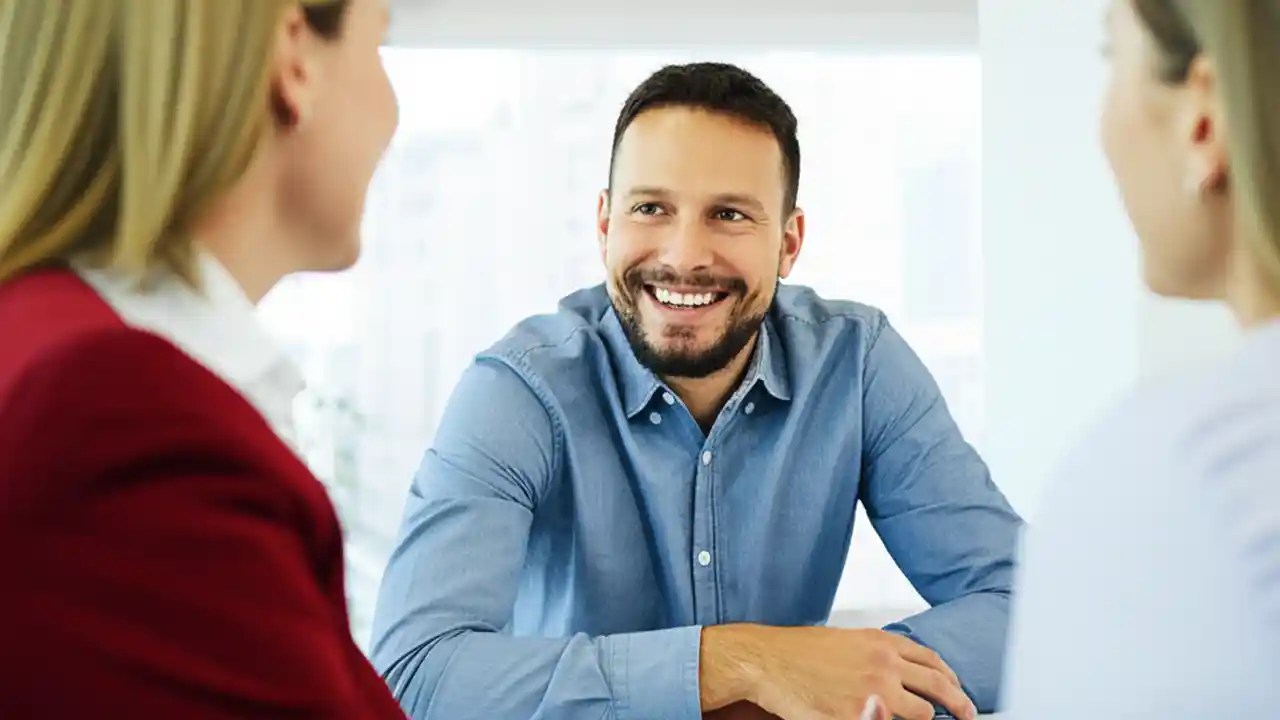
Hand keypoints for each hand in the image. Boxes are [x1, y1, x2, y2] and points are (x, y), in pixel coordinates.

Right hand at [701, 625, 976, 719]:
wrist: (768, 661)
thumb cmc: (799, 652)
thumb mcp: (847, 640)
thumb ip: (878, 654)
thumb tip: (903, 672)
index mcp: (880, 643)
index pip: (931, 661)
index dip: (951, 678)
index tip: (958, 689)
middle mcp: (883, 665)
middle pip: (938, 687)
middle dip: (959, 703)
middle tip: (967, 714)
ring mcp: (873, 693)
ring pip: (920, 714)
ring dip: (922, 719)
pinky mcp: (857, 716)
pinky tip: (883, 719)